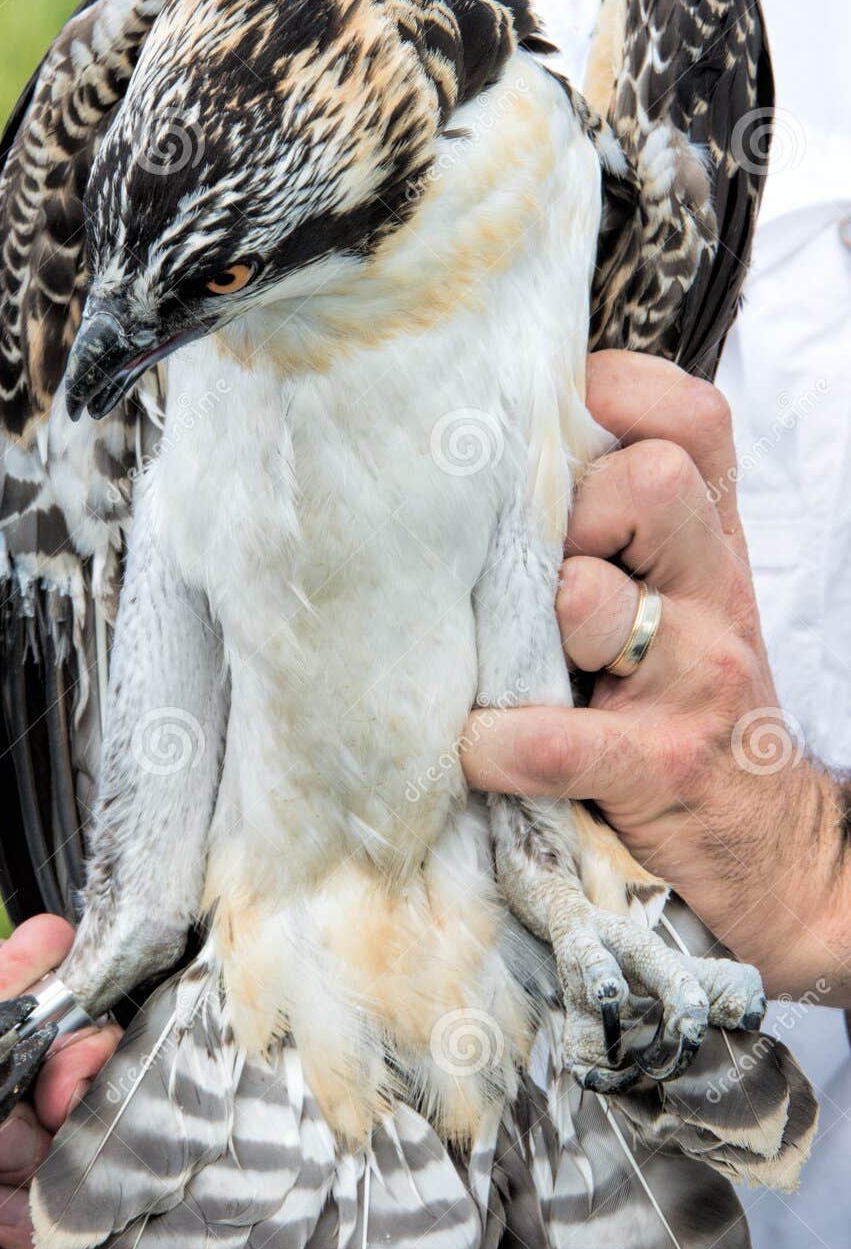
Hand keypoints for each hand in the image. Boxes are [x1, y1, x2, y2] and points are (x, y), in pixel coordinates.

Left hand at [461, 349, 850, 1001]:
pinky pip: (559, 742)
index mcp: (711, 548)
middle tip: (538, 564)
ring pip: (594, 598)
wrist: (774, 849)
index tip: (550, 433)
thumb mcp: (686, 605)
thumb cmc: (694, 710)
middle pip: (650, 481)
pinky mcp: (656, 770)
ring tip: (507, 653)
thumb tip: (509, 461)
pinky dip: (498, 744)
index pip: (691, 421)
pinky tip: (475, 747)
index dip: (614, 399)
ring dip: (532, 618)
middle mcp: (710, 598)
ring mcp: (689, 683)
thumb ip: (628, 533)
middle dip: (572, 506)